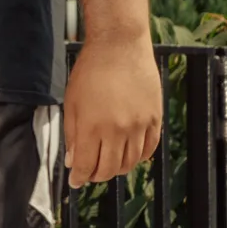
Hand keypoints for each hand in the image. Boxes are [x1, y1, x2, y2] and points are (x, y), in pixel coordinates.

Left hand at [62, 35, 162, 185]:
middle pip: (109, 169)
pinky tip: (130, 155)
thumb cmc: (91, 71)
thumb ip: (73, 135)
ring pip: (130, 162)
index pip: (86, 166)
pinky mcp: (154, 118)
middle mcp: (118, 130)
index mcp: (93, 127)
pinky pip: (149, 148)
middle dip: (97, 176)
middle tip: (91, 173)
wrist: (119, 46)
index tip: (76, 182)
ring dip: (118, 169)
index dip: (80, 178)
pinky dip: (139, 158)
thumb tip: (73, 161)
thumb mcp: (72, 103)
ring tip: (109, 164)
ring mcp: (139, 125)